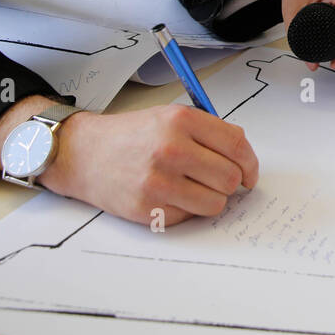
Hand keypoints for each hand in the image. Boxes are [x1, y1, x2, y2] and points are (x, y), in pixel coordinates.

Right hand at [42, 105, 257, 226]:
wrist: (83, 153)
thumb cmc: (130, 136)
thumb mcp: (170, 117)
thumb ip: (210, 132)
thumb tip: (245, 157)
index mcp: (181, 121)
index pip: (237, 146)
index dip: (251, 164)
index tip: (250, 173)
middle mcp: (171, 149)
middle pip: (230, 178)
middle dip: (231, 183)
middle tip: (220, 182)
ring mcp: (159, 181)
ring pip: (215, 203)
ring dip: (211, 199)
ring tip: (193, 188)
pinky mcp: (148, 208)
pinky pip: (189, 217)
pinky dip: (186, 210)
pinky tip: (169, 195)